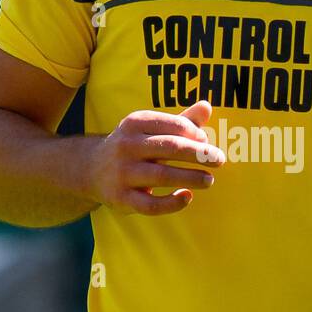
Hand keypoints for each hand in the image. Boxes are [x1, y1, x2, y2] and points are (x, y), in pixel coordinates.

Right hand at [87, 99, 224, 215]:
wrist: (91, 168)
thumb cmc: (134, 145)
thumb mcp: (151, 128)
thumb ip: (181, 120)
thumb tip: (207, 106)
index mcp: (135, 123)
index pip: (171, 125)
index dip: (193, 133)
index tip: (206, 141)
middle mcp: (127, 146)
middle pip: (170, 148)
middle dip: (198, 154)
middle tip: (219, 160)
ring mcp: (122, 173)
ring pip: (162, 176)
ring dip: (190, 177)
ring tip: (209, 180)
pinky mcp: (121, 198)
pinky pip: (151, 205)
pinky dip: (172, 203)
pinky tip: (187, 197)